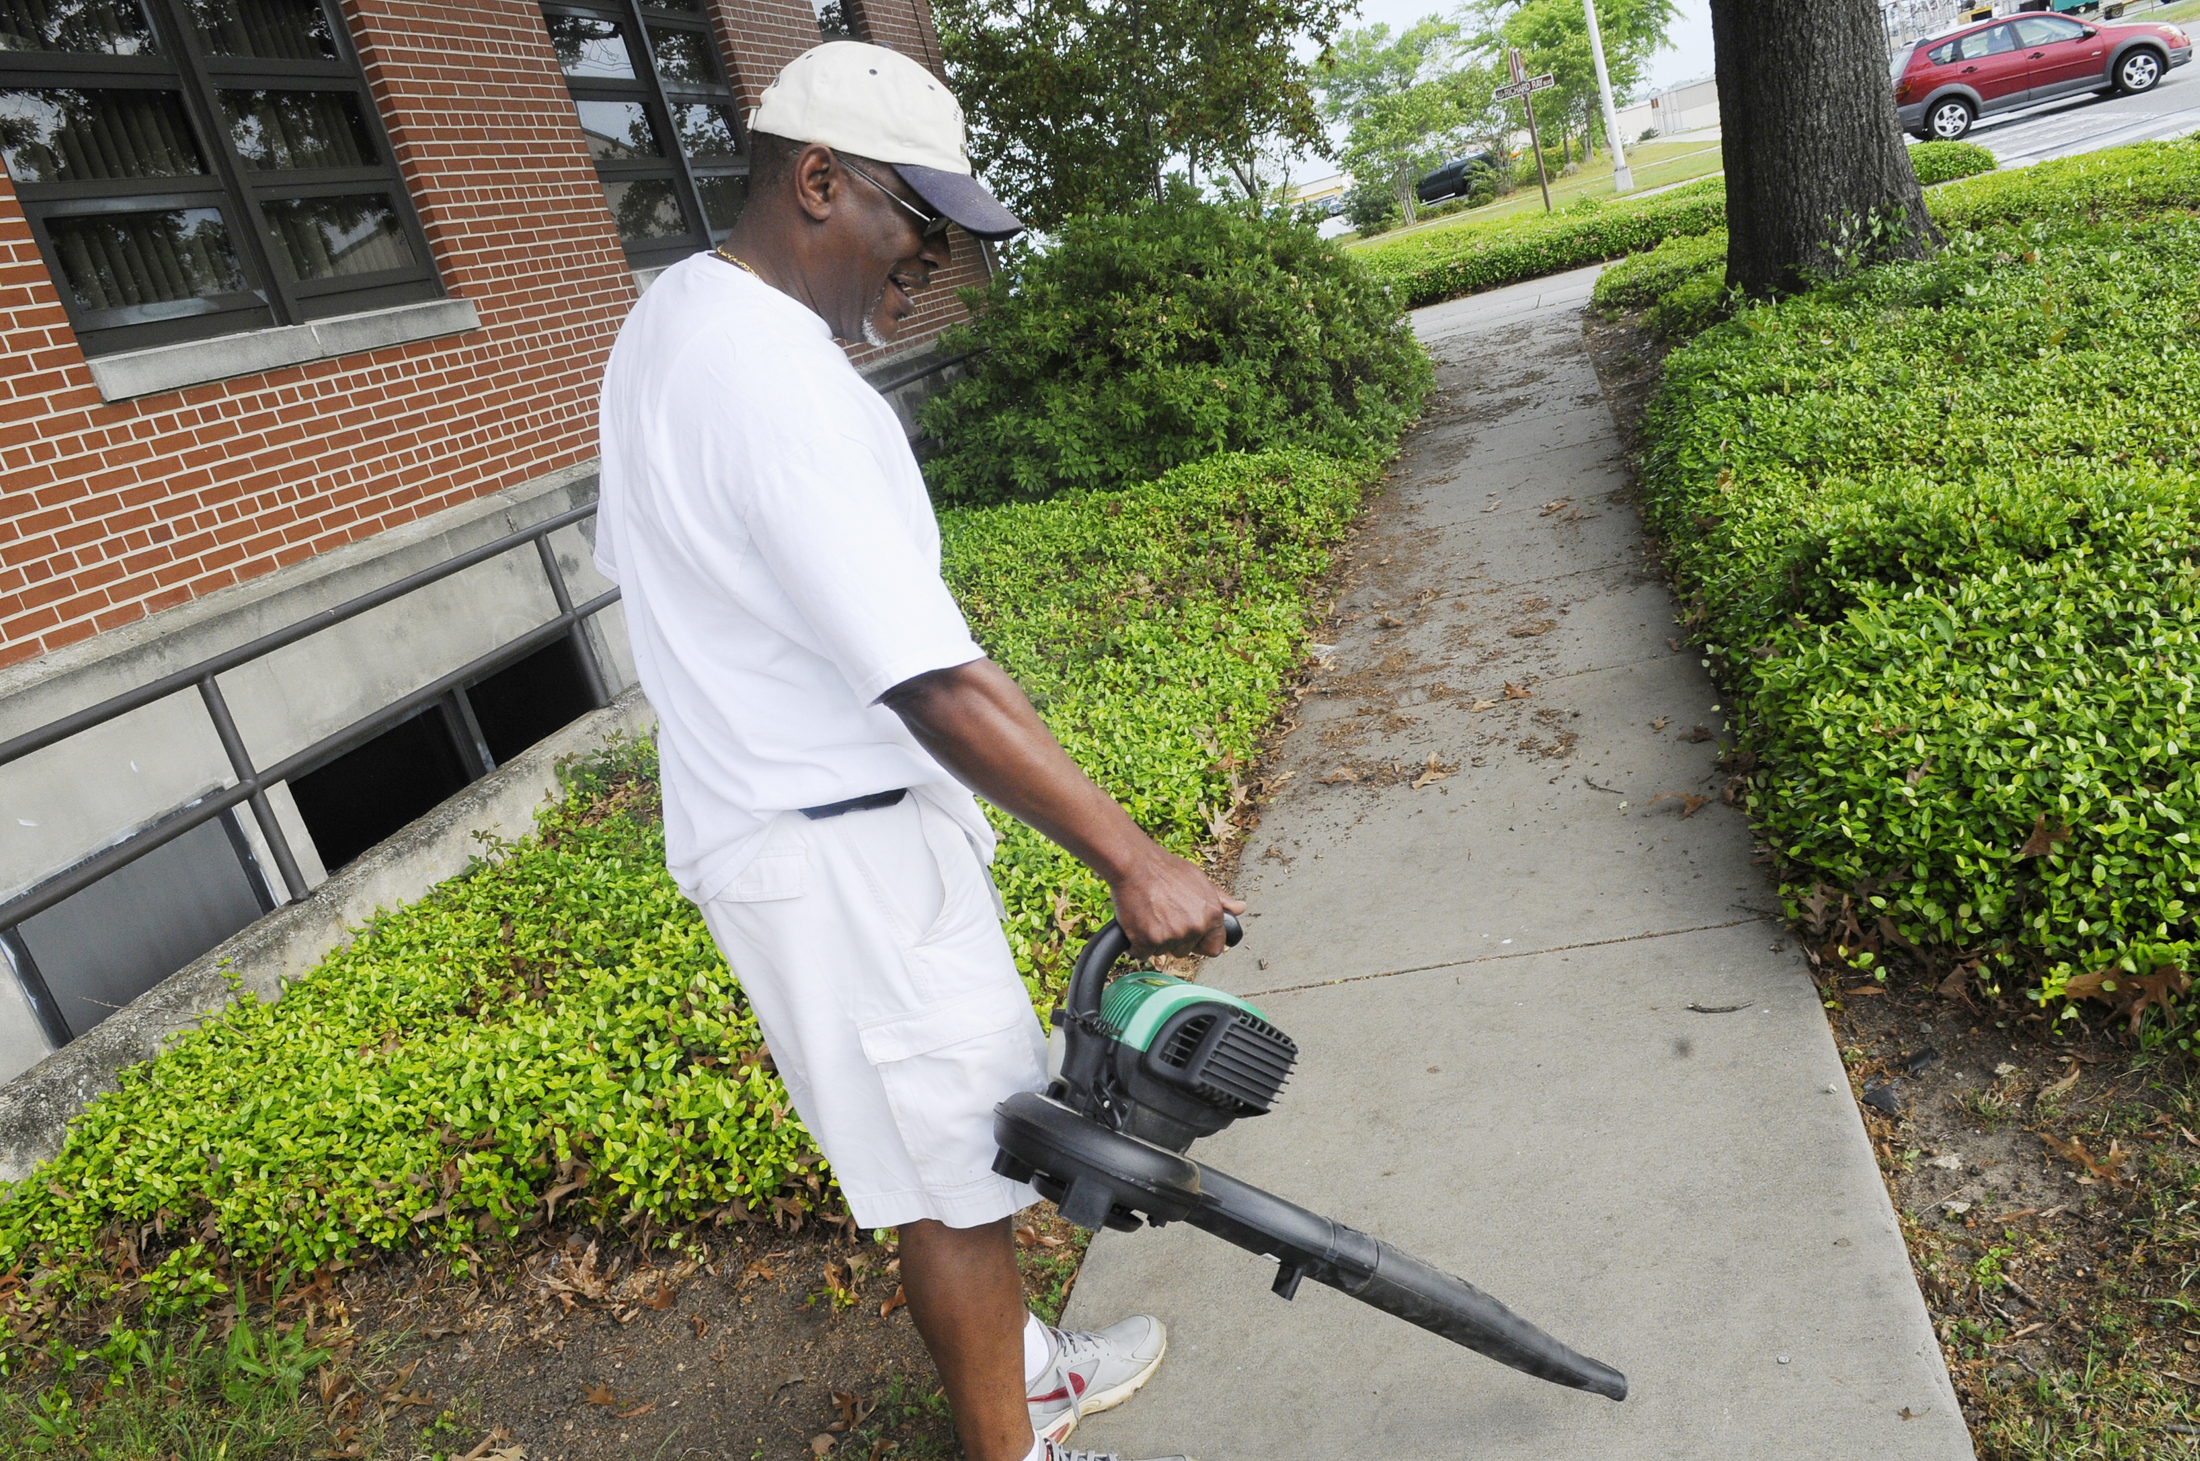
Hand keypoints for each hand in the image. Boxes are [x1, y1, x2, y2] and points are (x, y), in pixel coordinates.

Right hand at [1109, 844, 1245, 958]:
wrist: (1134, 865)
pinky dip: (1137, 943)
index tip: (1192, 936)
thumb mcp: (1199, 879)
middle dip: (1175, 940)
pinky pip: (1142, 953)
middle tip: (1163, 916)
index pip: (1214, 948)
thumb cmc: (1165, 869)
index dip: (1201, 942)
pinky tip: (1137, 923)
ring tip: (1150, 915)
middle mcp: (1195, 927)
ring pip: (1163, 952)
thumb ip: (1220, 899)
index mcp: (1211, 915)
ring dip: (1155, 940)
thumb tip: (1240, 908)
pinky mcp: (1148, 941)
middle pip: (1185, 951)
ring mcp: (1172, 936)